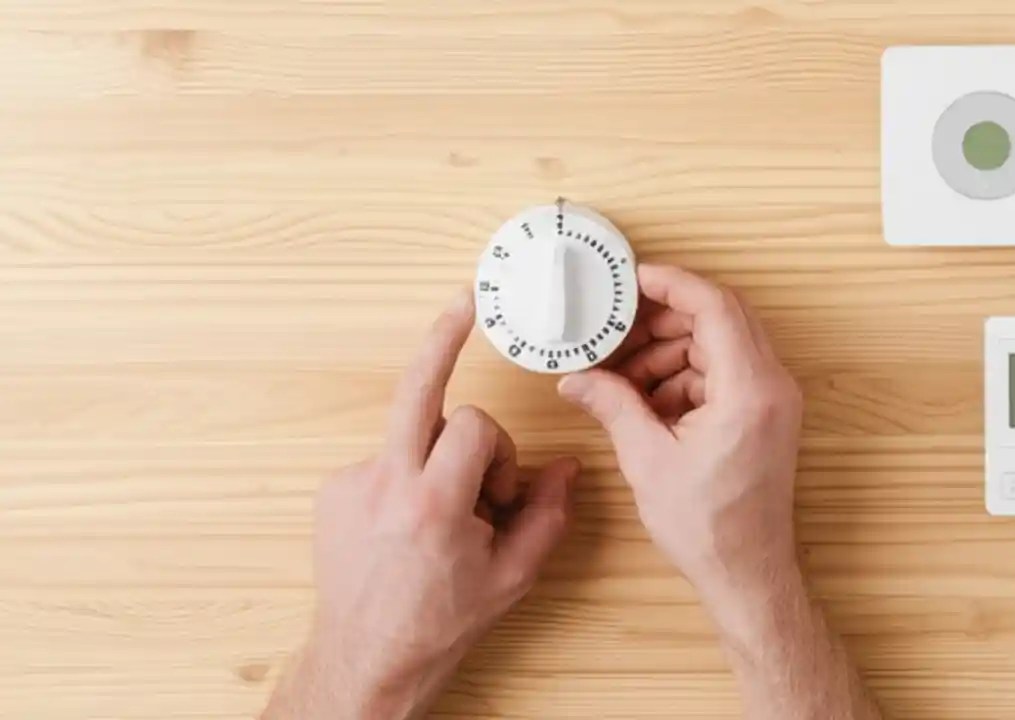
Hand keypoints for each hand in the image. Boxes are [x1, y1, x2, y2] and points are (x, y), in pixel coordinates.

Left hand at [263, 291, 577, 719]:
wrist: (366, 658)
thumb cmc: (439, 624)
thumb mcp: (511, 576)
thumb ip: (547, 515)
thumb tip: (570, 469)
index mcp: (432, 503)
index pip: (475, 425)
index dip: (499, 450)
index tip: (500, 485)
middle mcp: (385, 483)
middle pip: (415, 388)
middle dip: (441, 339)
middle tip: (462, 302)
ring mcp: (352, 483)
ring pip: (411, 435)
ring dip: (437, 458)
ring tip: (443, 517)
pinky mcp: (333, 491)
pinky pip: (386, 461)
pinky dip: (407, 479)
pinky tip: (410, 526)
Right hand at [557, 264, 803, 615]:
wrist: (747, 574)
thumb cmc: (709, 528)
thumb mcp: (647, 461)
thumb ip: (612, 406)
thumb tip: (576, 378)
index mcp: (749, 391)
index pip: (715, 307)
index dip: (671, 284)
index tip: (632, 279)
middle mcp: (772, 386)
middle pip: (720, 318)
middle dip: (664, 319)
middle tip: (617, 331)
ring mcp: (774, 399)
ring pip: (720, 344)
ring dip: (671, 350)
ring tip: (624, 378)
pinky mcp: (765, 414)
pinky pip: (724, 371)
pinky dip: (685, 375)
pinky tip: (646, 401)